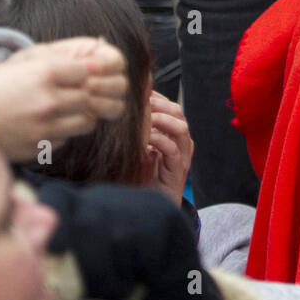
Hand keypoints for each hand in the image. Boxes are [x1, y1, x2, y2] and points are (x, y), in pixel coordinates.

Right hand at [0, 39, 127, 161]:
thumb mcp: (18, 66)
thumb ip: (51, 65)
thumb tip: (83, 66)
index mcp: (43, 73)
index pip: (86, 70)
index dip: (83, 72)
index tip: (77, 75)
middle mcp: (49, 100)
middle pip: (88, 96)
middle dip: (83, 94)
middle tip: (72, 94)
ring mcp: (45, 126)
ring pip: (85, 121)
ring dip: (79, 115)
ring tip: (64, 112)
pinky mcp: (38, 147)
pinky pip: (65, 139)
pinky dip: (62, 133)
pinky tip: (46, 126)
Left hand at [145, 91, 193, 206]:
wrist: (151, 207)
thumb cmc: (142, 177)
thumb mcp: (138, 149)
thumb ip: (135, 133)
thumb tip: (117, 112)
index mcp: (173, 133)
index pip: (169, 106)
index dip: (155, 97)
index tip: (137, 93)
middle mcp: (181, 141)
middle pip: (178, 112)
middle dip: (159, 103)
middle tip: (140, 102)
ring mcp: (182, 155)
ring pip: (180, 127)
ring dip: (161, 120)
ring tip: (144, 118)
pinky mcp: (178, 170)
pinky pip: (172, 150)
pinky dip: (158, 141)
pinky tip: (143, 141)